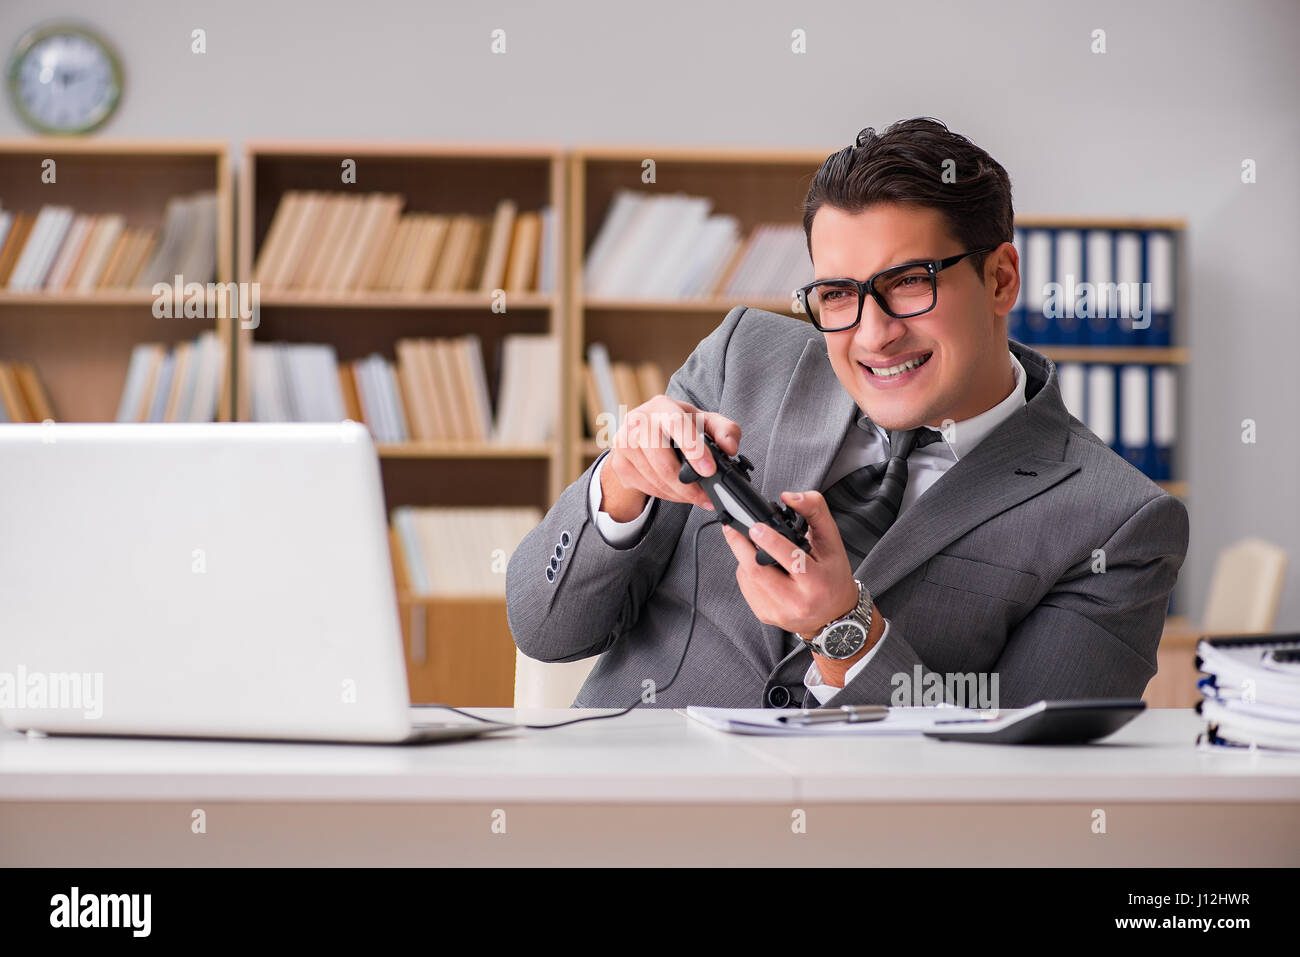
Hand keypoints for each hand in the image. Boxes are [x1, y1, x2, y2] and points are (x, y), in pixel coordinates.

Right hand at [600, 395, 741, 520]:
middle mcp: (639, 421)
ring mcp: (624, 442)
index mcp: (662, 406)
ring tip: (695, 496)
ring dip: (679, 494)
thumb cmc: (676, 426)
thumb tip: (730, 447)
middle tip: (705, 498)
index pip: (677, 424)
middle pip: (663, 461)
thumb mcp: (703, 421)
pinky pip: (646, 487)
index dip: (694, 448)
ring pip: (655, 479)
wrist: (640, 433)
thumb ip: (724, 430)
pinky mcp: (619, 463)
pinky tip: (676, 492)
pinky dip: (666, 495)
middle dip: (687, 485)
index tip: (709, 470)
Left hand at [718, 488, 859, 640]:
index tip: (755, 527)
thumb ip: (815, 511)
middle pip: (759, 571)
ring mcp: (778, 612)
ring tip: (746, 543)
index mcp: (817, 583)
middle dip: (740, 546)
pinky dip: (744, 571)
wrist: (833, 615)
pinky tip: (753, 563)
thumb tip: (789, 497)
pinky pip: (746, 588)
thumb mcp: (832, 541)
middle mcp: (797, 602)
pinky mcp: (765, 615)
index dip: (771, 542)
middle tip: (732, 528)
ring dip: (742, 557)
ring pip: (748, 578)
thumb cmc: (832, 576)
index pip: (792, 560)